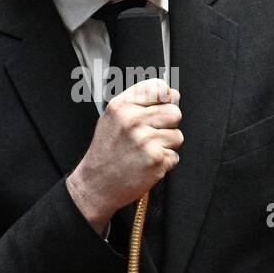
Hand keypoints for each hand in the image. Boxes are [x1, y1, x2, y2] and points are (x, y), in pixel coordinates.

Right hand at [66, 78, 181, 234]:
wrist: (95, 184)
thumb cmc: (106, 152)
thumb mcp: (112, 118)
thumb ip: (139, 103)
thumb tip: (173, 95)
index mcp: (121, 106)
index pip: (159, 88)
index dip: (165, 97)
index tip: (161, 106)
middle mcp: (133, 120)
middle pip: (174, 112)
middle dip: (168, 124)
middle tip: (152, 135)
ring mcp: (145, 140)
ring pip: (178, 136)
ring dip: (167, 146)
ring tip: (147, 151)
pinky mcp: (156, 160)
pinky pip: (174, 156)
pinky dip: (164, 162)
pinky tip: (147, 163)